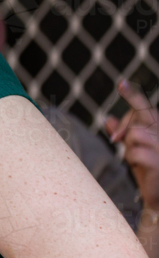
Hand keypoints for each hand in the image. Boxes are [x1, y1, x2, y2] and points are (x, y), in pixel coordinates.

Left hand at [105, 80, 158, 209]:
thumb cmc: (148, 174)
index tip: (120, 83)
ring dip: (129, 146)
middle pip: (140, 117)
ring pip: (136, 133)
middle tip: (115, 139)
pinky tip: (138, 167)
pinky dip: (131, 158)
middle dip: (125, 126)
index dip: (133, 96)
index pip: (147, 109)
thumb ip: (124, 135)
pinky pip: (135, 151)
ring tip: (135, 158)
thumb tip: (109, 120)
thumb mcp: (133, 151)